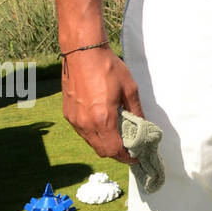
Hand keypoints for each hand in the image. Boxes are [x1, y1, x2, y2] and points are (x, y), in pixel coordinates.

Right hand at [62, 46, 143, 163]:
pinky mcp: (68, 114)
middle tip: (129, 147)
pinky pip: (82, 132)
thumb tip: (143, 125)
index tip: (136, 155)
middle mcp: (85, 124)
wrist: (83, 53)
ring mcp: (74, 120)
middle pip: (102, 150)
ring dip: (105, 144)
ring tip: (118, 135)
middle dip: (116, 153)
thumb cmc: (108, 68)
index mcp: (103, 119)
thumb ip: (136, 111)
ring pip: (91, 142)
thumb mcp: (130, 89)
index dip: (126, 157)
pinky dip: (94, 134)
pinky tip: (104, 123)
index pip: (114, 150)